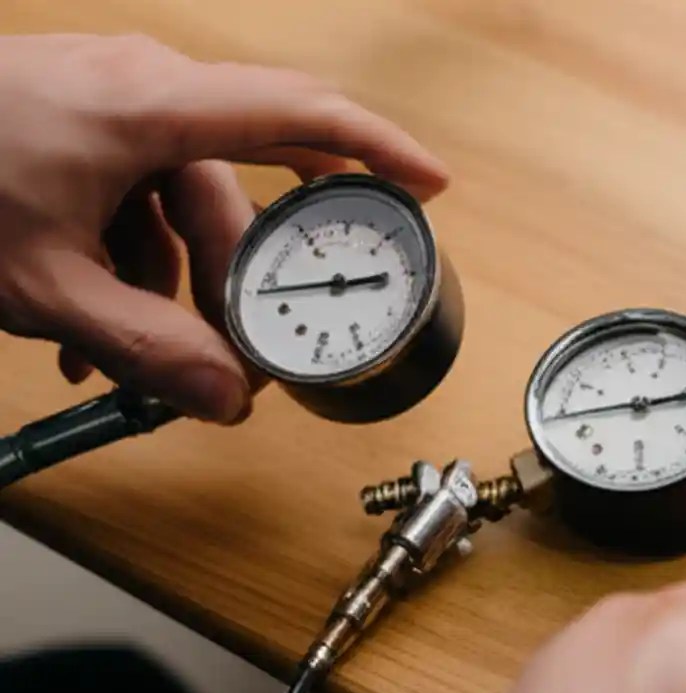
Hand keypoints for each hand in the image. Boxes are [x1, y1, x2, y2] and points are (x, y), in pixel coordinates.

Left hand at [0, 34, 447, 422]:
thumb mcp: (43, 282)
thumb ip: (143, 347)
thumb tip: (225, 399)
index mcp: (153, 106)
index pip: (302, 115)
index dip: (379, 149)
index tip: (429, 186)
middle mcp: (143, 86)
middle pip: (238, 184)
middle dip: (239, 273)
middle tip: (243, 343)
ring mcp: (107, 95)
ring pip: (180, 194)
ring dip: (169, 276)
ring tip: (131, 352)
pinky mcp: (77, 115)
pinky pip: (133, 185)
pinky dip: (127, 250)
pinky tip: (89, 316)